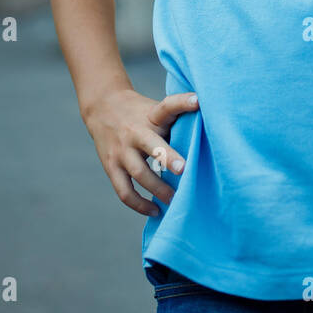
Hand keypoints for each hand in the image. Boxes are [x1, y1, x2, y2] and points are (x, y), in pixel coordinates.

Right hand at [82, 87, 199, 217]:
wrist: (103, 107)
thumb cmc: (141, 113)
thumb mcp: (156, 110)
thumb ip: (176, 122)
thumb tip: (209, 139)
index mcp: (152, 115)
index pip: (167, 106)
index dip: (183, 102)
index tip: (198, 101)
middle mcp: (135, 132)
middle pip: (151, 145)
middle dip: (167, 157)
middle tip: (185, 170)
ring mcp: (121, 150)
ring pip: (139, 173)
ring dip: (158, 189)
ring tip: (175, 200)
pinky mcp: (111, 166)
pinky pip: (124, 191)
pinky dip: (139, 205)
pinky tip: (155, 211)